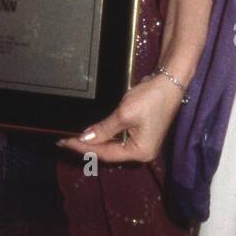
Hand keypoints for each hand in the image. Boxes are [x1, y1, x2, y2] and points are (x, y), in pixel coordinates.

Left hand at [56, 71, 184, 164]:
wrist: (170, 82)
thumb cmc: (150, 98)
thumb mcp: (124, 114)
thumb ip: (104, 129)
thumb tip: (84, 138)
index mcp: (140, 152)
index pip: (105, 153)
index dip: (84, 148)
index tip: (65, 141)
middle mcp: (142, 152)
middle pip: (109, 153)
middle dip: (88, 147)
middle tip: (65, 140)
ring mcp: (143, 143)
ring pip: (113, 146)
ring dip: (95, 142)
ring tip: (75, 138)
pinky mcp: (142, 134)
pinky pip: (119, 139)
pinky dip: (105, 136)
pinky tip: (93, 133)